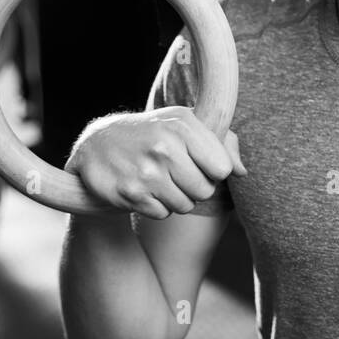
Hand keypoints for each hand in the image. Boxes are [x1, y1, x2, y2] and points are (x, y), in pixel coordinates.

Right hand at [65, 107, 246, 218]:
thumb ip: (223, 143)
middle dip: (194, 187)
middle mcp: (164, 146)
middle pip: (205, 191)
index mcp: (183, 124)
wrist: (97, 146)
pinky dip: (156, 207)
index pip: (222, 168)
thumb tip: (241, 171)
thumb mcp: (186, 125)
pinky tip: (143, 188)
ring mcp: (146, 171)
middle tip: (175, 173)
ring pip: (185, 205)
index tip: (198, 162)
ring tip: (159, 179)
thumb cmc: (154, 134)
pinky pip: (162, 214)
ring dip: (175, 198)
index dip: (213, 170)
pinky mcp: (130, 193)